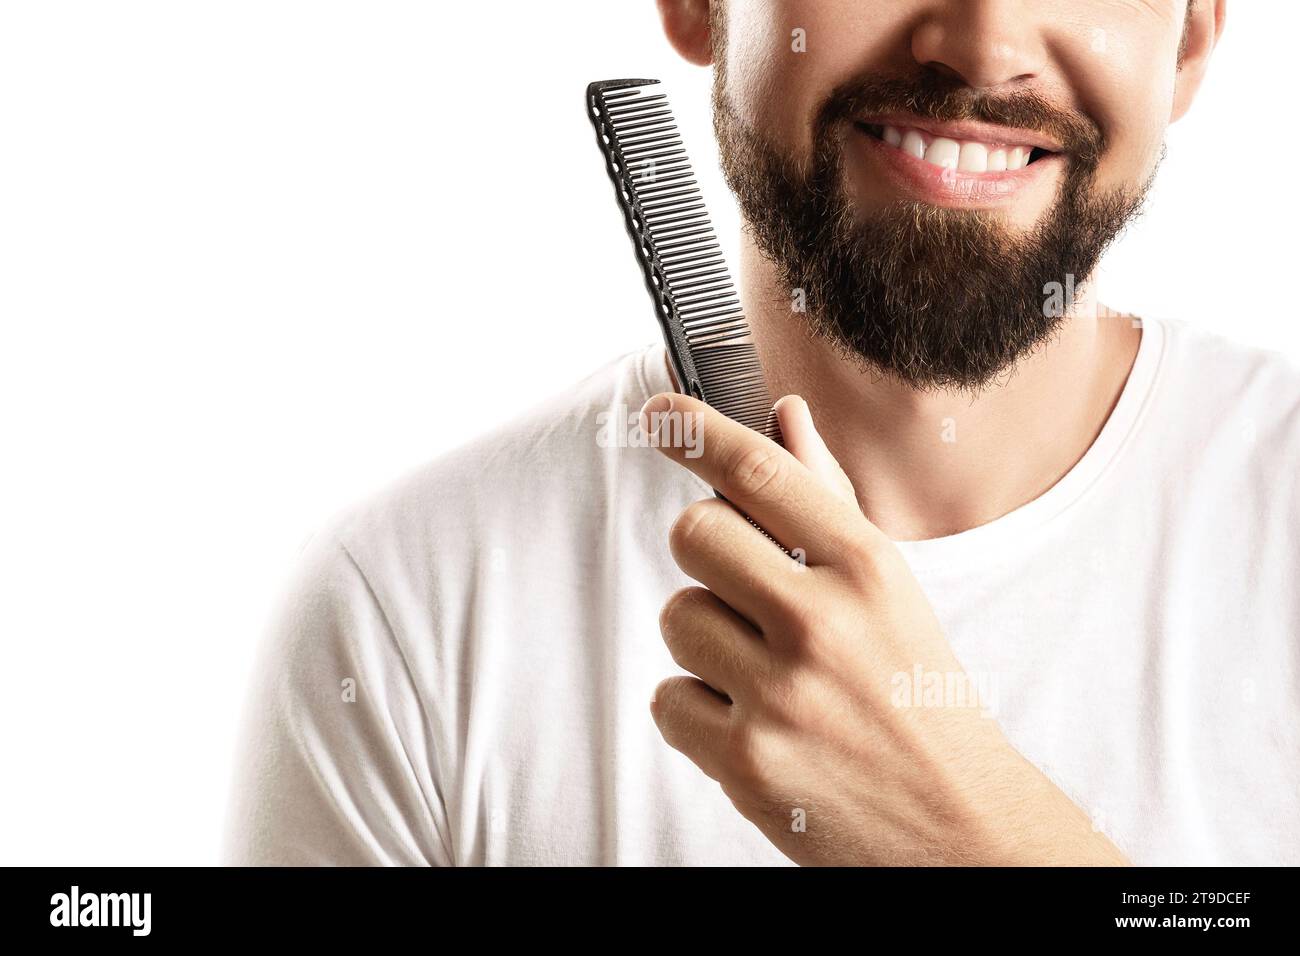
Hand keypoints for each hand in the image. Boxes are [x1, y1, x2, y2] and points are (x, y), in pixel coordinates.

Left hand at [642, 391, 1127, 865]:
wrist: (958, 828)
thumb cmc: (919, 698)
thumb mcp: (891, 591)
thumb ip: (826, 503)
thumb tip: (784, 415)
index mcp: (867, 569)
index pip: (761, 474)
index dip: (699, 433)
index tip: (660, 413)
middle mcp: (822, 622)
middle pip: (694, 535)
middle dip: (706, 554)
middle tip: (743, 589)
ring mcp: (780, 694)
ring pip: (678, 616)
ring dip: (705, 640)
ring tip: (765, 674)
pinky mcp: (745, 761)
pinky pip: (667, 698)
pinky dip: (697, 711)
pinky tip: (752, 725)